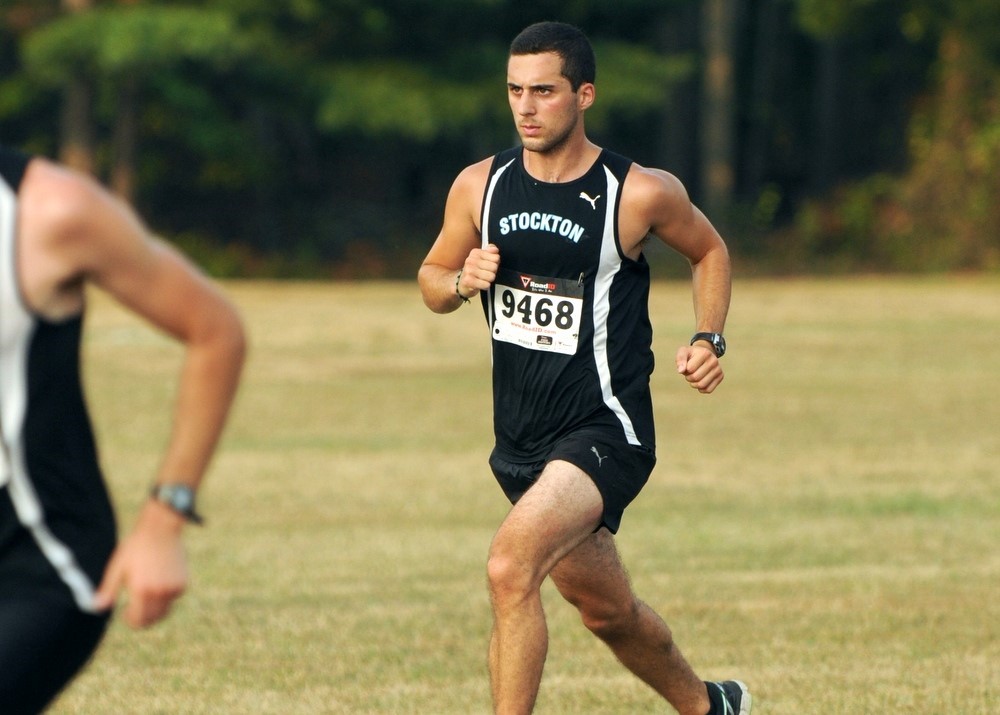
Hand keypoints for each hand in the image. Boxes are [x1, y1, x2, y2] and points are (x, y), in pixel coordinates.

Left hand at [93, 501, 188, 628]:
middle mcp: (159, 593)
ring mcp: (173, 589)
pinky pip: (172, 598)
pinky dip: (165, 597)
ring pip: (163, 611)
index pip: (138, 620)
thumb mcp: (117, 566)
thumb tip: (97, 607)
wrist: (161, 529)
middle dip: (143, 618)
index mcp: (141, 590)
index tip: (126, 613)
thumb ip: (108, 590)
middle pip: (152, 619)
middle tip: (135, 608)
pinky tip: (159, 582)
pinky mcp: (182, 584)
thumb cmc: (136, 546)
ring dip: (154, 609)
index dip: (130, 620)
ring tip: (147, 595)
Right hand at [458, 244, 500, 297]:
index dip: (495, 263)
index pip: (496, 258)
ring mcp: (469, 270)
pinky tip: (480, 284)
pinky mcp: (468, 281)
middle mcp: (471, 260)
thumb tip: (495, 250)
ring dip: (489, 280)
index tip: (488, 265)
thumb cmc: (475, 270)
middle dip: (493, 272)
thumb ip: (491, 251)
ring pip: (491, 276)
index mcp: (476, 253)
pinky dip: (485, 286)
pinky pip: (486, 284)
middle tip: (485, 273)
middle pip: (494, 267)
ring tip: (482, 279)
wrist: (461, 282)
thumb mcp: (483, 258)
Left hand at [676, 345, 723, 393]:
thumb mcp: (683, 352)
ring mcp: (718, 369)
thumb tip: (681, 371)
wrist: (703, 354)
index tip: (687, 366)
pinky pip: (708, 390)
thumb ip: (680, 359)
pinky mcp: (720, 377)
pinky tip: (699, 382)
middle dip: (688, 377)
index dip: (685, 370)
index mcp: (705, 353)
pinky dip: (701, 389)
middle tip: (689, 373)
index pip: (690, 369)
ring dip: (693, 384)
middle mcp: (714, 361)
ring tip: (693, 377)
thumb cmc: (691, 354)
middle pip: (695, 378)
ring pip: (702, 385)